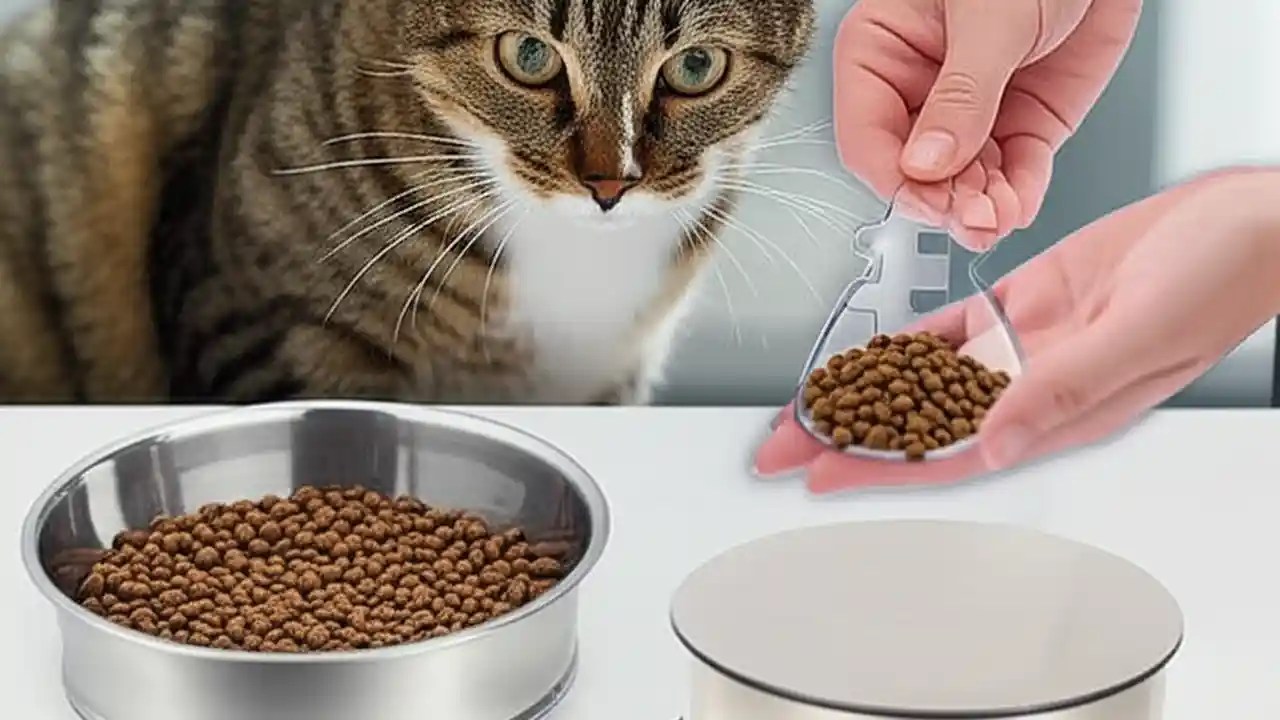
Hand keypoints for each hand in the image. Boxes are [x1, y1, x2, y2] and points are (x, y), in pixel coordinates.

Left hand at [757, 167, 1279, 492]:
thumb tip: (990, 442)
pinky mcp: (1027, 300)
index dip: (878, 464)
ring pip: (925, 379)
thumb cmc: (1221, 279)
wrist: (1245, 219)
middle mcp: (1032, 388)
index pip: (948, 453)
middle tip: (780, 448)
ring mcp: (1027, 344)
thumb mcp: (1139, 336)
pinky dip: (908, 342)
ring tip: (805, 407)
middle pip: (918, 423)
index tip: (818, 474)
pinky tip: (867, 353)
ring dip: (866, 392)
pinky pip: (952, 329)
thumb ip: (1062, 388)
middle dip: (847, 436)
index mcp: (1061, 414)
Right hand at [833, 0, 1141, 248]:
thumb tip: (927, 162)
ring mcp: (971, 111)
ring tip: (999, 218)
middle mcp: (920, 88)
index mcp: (882, 51)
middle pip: (915, 171)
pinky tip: (1018, 207)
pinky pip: (1012, 172)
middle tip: (973, 217)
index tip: (928, 198)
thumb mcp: (990, 18)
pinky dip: (1017, 196)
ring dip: (982, 208)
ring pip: (963, 182)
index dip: (897, 177)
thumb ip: (961, 94)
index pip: (868, 137)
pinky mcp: (1022, 121)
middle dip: (945, 201)